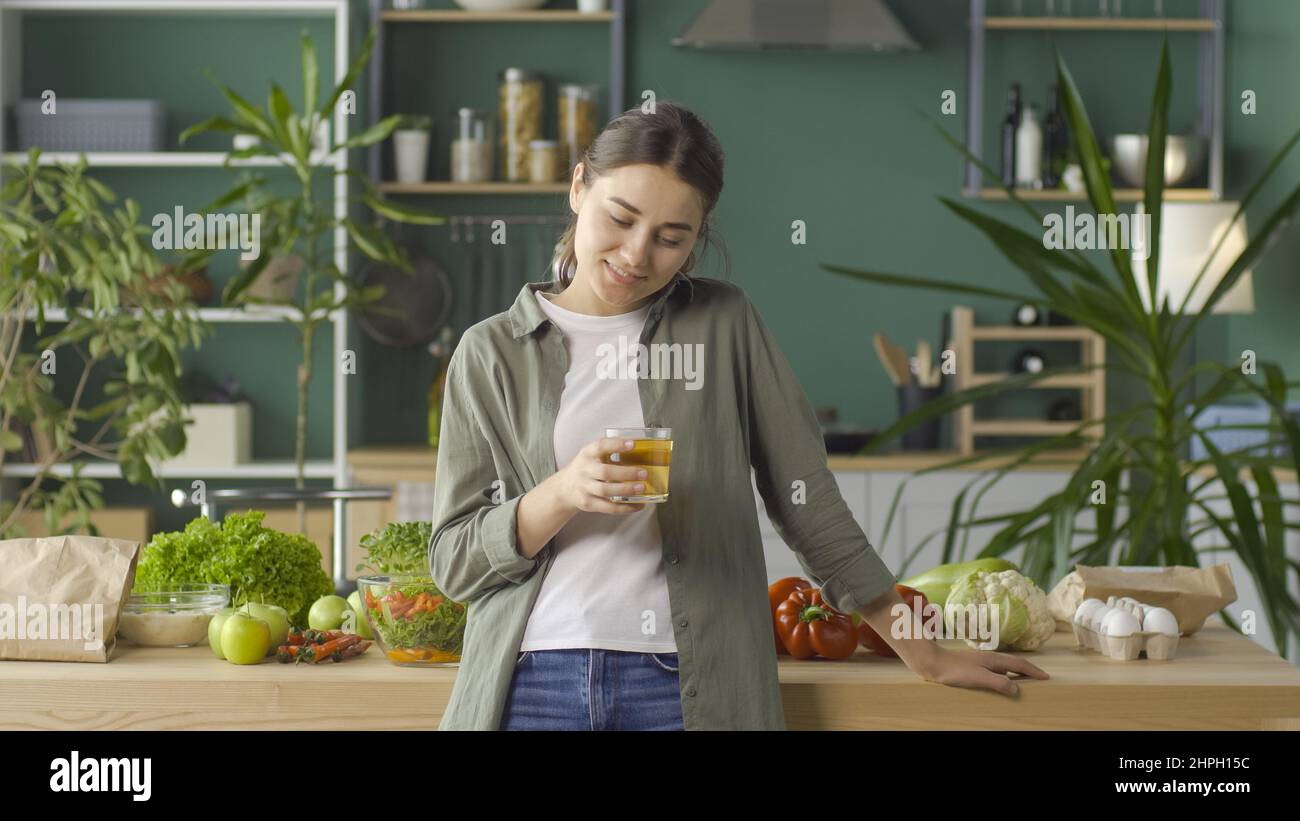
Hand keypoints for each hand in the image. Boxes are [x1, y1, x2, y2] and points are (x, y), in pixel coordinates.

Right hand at [552, 436, 648, 515]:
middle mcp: (584, 470)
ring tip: (642, 488)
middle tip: (644, 473)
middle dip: (626, 473)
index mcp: (587, 453)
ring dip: (626, 490)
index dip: (616, 445)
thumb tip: (643, 452)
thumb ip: (611, 452)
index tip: (633, 444)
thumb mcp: (593, 455)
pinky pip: (608, 507)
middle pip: (605, 472)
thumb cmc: (587, 468)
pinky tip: (638, 505)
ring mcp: (584, 488)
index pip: (600, 446)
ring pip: (605, 491)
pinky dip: (624, 507)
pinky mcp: (588, 503)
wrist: (565, 488)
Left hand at [908, 642, 1049, 695]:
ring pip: (1005, 666)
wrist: (933, 663)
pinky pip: (995, 670)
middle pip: (1014, 663)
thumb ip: (999, 683)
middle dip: (1029, 670)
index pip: (1020, 664)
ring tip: (1025, 680)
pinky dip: (1004, 675)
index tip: (1046, 677)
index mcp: (994, 659)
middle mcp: (990, 658)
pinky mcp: (973, 666)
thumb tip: (1016, 689)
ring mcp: (981, 661)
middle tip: (1040, 677)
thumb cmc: (955, 670)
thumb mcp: (979, 678)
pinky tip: (999, 681)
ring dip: (1017, 672)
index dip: (1034, 671)